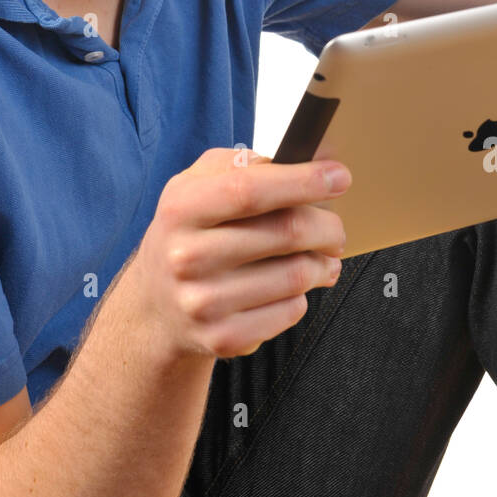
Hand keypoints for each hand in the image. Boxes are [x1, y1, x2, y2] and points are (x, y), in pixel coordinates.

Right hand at [128, 148, 350, 360]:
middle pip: (286, 233)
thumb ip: (245, 164)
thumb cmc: (189, 232)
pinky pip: (291, 310)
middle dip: (327, 226)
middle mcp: (187, 256)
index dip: (302, 181)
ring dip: (322, 262)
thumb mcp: (197, 184)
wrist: (157, 303)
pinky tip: (292, 286)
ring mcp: (204, 302)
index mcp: (181, 208)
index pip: (251, 190)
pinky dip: (303, 294)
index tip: (339, 176)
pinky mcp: (225, 337)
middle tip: (336, 227)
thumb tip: (308, 159)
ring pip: (297, 275)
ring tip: (323, 257)